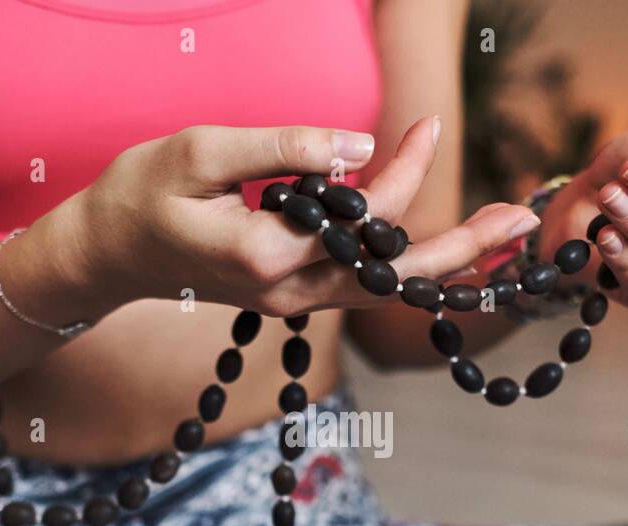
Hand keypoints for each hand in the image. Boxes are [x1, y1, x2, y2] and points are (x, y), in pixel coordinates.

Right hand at [74, 117, 536, 316]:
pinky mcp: (292, 296)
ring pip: (385, 290)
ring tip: (499, 237)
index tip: (429, 121)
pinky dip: (408, 269)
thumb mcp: (201, 151)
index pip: (361, 215)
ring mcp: (292, 302)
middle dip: (462, 247)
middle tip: (521, 220)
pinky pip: (363, 288)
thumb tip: (361, 144)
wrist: (106, 253)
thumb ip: (283, 147)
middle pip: (395, 276)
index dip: (404, 167)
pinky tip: (443, 251)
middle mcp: (289, 292)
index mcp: (268, 256)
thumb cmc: (142, 194)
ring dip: (445, 265)